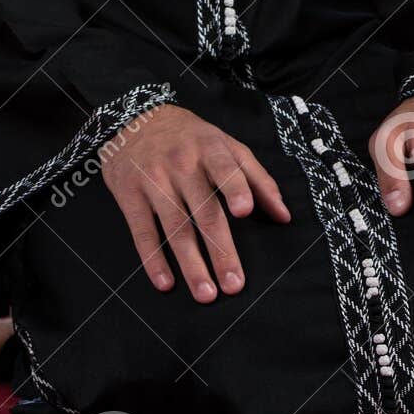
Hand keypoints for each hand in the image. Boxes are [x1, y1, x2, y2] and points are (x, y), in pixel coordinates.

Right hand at [101, 103, 290, 302]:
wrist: (135, 120)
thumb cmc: (191, 138)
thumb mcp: (226, 145)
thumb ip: (257, 178)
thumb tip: (284, 216)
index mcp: (209, 148)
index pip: (224, 169)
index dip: (234, 189)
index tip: (244, 212)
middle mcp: (181, 164)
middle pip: (203, 210)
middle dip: (220, 249)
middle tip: (234, 283)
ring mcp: (153, 180)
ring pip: (175, 227)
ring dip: (191, 264)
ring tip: (207, 294)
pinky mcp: (129, 196)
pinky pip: (142, 232)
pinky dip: (153, 259)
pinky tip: (165, 283)